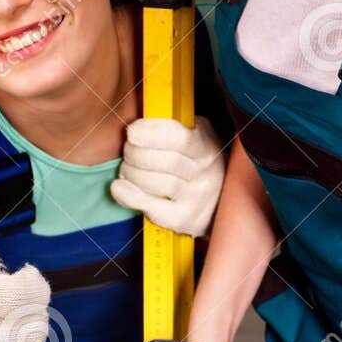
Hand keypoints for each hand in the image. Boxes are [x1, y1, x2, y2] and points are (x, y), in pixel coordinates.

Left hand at [110, 114, 225, 237]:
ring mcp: (197, 198)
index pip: (180, 138)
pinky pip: (150, 207)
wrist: (221, 201)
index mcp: (207, 147)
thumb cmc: (197, 162)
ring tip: (126, 168)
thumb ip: (174, 126)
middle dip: (135, 153)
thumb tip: (139, 121)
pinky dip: (128, 195)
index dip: (151, 133)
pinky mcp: (184, 219)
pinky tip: (119, 186)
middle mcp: (206, 173)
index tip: (132, 130)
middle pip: (163, 161)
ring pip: (154, 183)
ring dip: (130, 173)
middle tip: (127, 149)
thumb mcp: (197, 136)